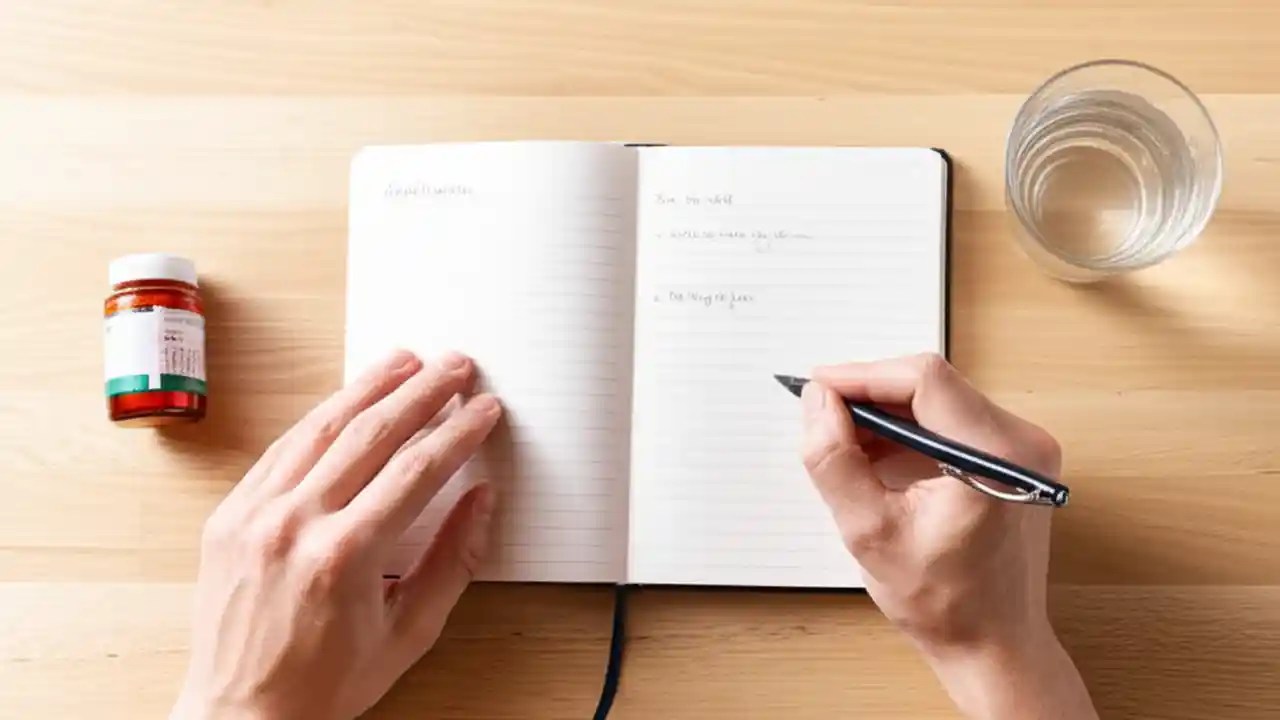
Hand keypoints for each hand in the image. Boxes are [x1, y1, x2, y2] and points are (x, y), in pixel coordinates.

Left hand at [171, 350, 501, 719]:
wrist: (242, 714)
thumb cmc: (327, 682)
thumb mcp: (410, 632)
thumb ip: (452, 561)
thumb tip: (482, 499)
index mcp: (345, 557)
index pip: (417, 470)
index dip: (458, 433)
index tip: (484, 409)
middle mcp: (295, 524)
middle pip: (372, 434)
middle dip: (422, 392)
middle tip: (455, 366)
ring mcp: (255, 514)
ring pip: (322, 428)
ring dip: (369, 387)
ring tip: (405, 361)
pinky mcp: (230, 514)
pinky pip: (281, 449)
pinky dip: (320, 418)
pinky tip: (347, 398)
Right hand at [800, 353, 1096, 719]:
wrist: (994, 645)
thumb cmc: (943, 603)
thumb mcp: (869, 532)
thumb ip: (835, 461)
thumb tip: (816, 403)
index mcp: (996, 456)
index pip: (923, 380)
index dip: (862, 376)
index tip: (817, 389)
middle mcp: (1021, 442)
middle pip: (931, 385)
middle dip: (869, 395)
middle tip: (820, 417)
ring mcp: (1022, 449)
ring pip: (937, 400)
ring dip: (886, 414)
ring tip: (842, 443)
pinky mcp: (1012, 459)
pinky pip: (950, 422)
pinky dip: (907, 431)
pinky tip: (873, 455)